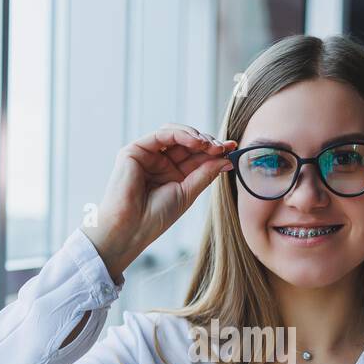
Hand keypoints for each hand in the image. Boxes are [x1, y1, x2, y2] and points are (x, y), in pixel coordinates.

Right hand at [87, 124, 235, 279]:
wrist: (131, 229)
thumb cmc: (155, 218)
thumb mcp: (188, 192)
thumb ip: (206, 173)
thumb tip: (228, 159)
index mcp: (172, 174)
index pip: (195, 156)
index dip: (214, 151)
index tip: (232, 149)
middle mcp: (159, 163)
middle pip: (187, 142)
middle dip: (208, 142)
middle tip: (224, 148)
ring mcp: (147, 155)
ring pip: (176, 133)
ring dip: (197, 136)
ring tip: (211, 146)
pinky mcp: (135, 150)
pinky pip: (163, 134)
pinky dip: (182, 134)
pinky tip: (197, 142)